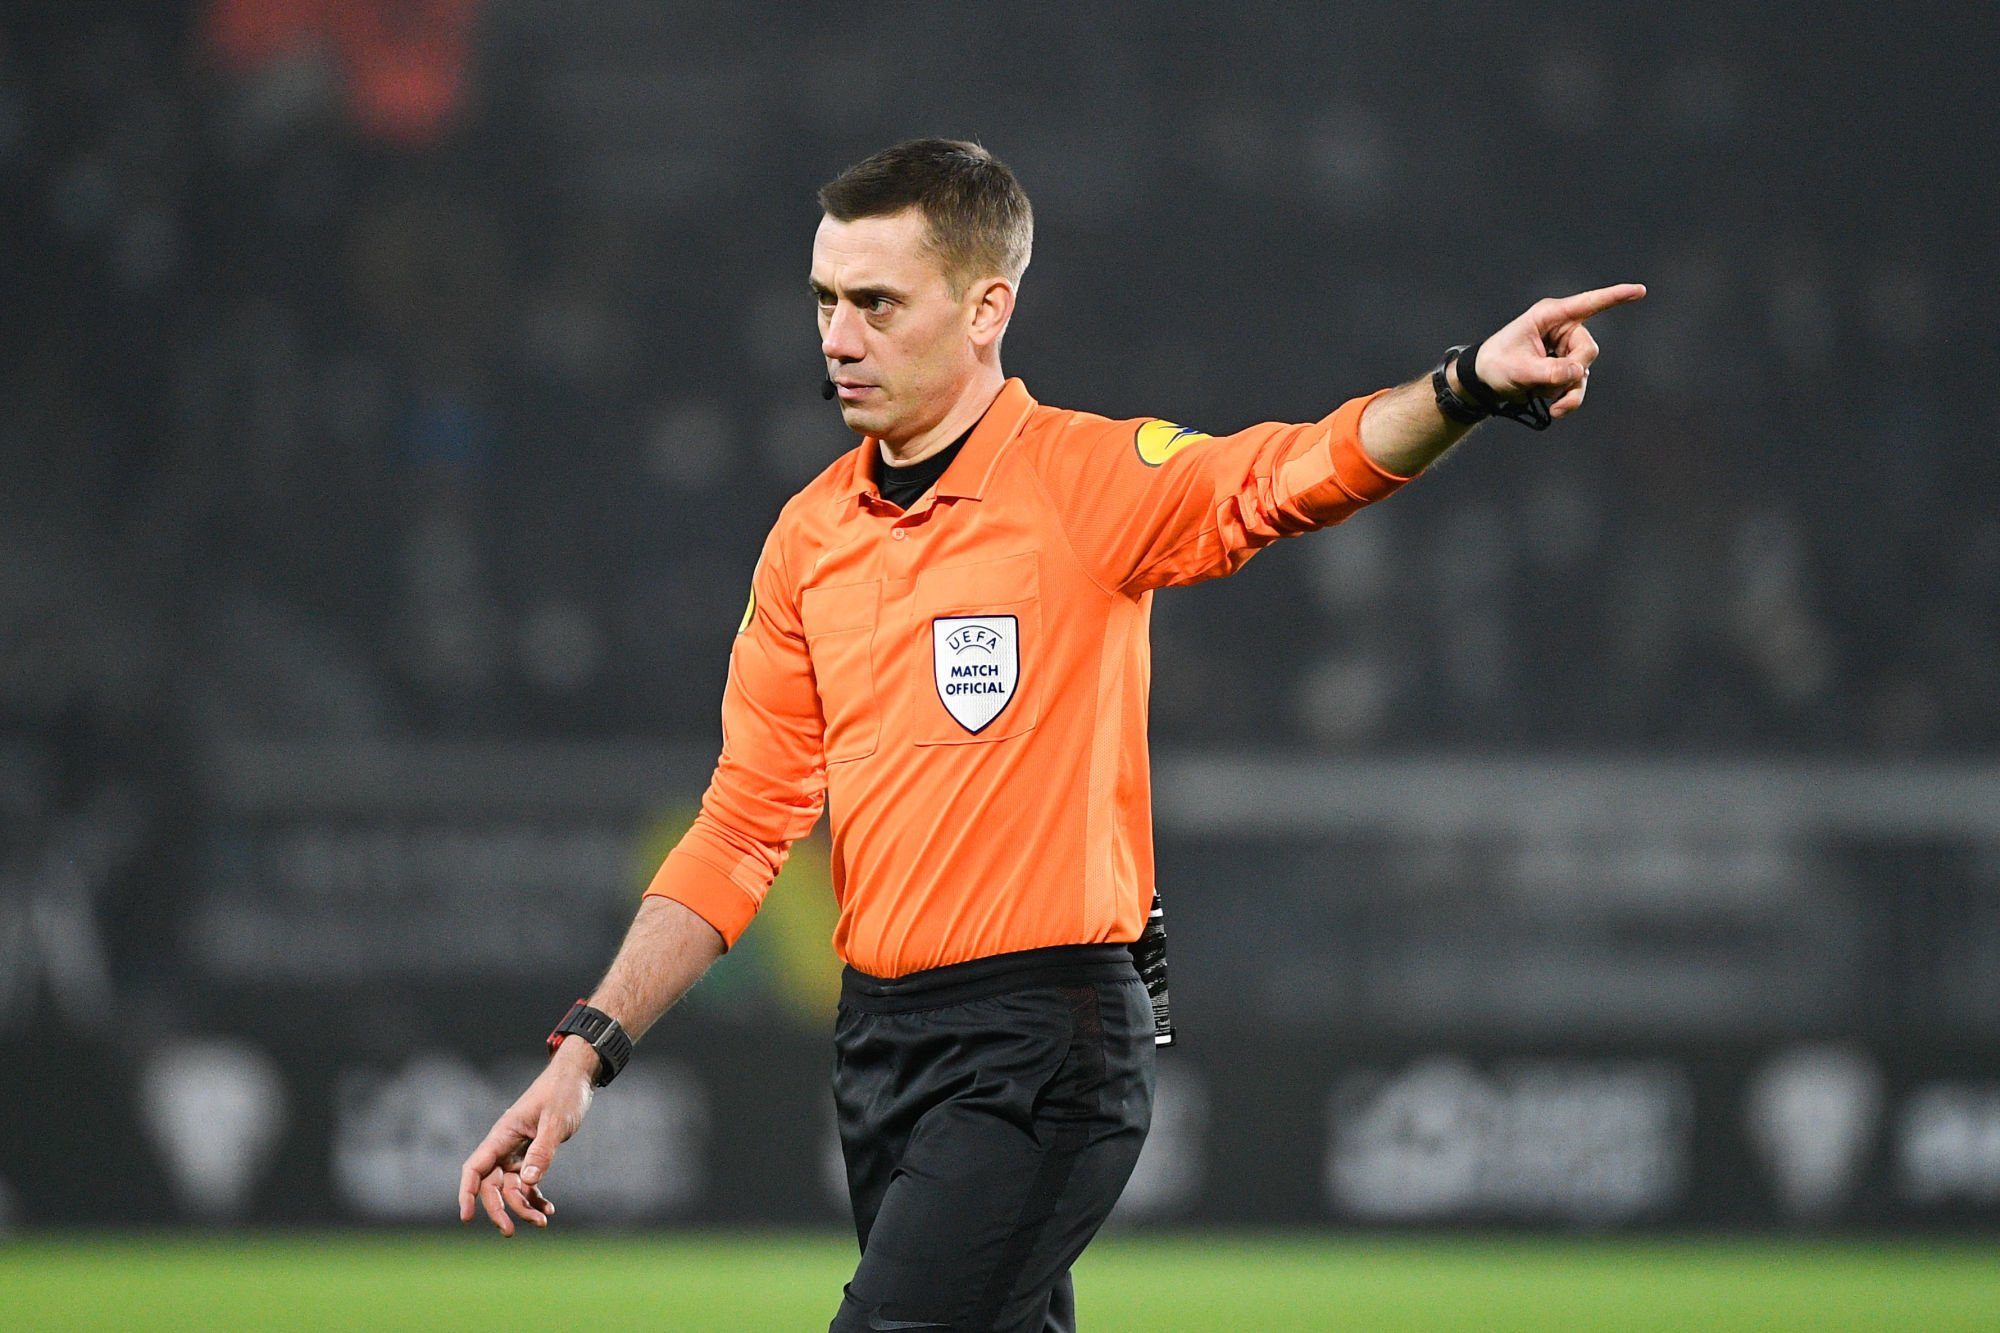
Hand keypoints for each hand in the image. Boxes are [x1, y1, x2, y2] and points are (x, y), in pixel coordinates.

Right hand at [456, 1040, 596, 1234]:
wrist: (578, 1077)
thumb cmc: (564, 1092)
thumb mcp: (556, 1121)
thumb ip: (542, 1150)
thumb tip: (527, 1182)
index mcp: (503, 1134)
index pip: (475, 1167)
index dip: (467, 1193)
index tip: (467, 1217)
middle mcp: (506, 1145)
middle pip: (491, 1184)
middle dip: (498, 1209)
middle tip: (511, 1232)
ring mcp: (519, 1151)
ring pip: (511, 1188)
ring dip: (522, 1207)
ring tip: (542, 1222)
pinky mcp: (534, 1154)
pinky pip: (528, 1182)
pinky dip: (535, 1197)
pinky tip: (548, 1210)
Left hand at [1466, 283, 1646, 419]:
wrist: (1484, 381)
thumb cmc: (1495, 364)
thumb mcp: (1519, 370)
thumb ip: (1549, 371)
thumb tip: (1579, 373)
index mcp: (1550, 316)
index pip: (1588, 304)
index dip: (1614, 297)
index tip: (1639, 290)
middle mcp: (1562, 329)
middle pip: (1587, 350)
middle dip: (1572, 372)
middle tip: (1550, 386)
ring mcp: (1565, 350)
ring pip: (1583, 372)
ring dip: (1567, 391)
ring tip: (1547, 402)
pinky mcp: (1565, 368)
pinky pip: (1577, 385)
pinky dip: (1567, 399)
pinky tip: (1553, 410)